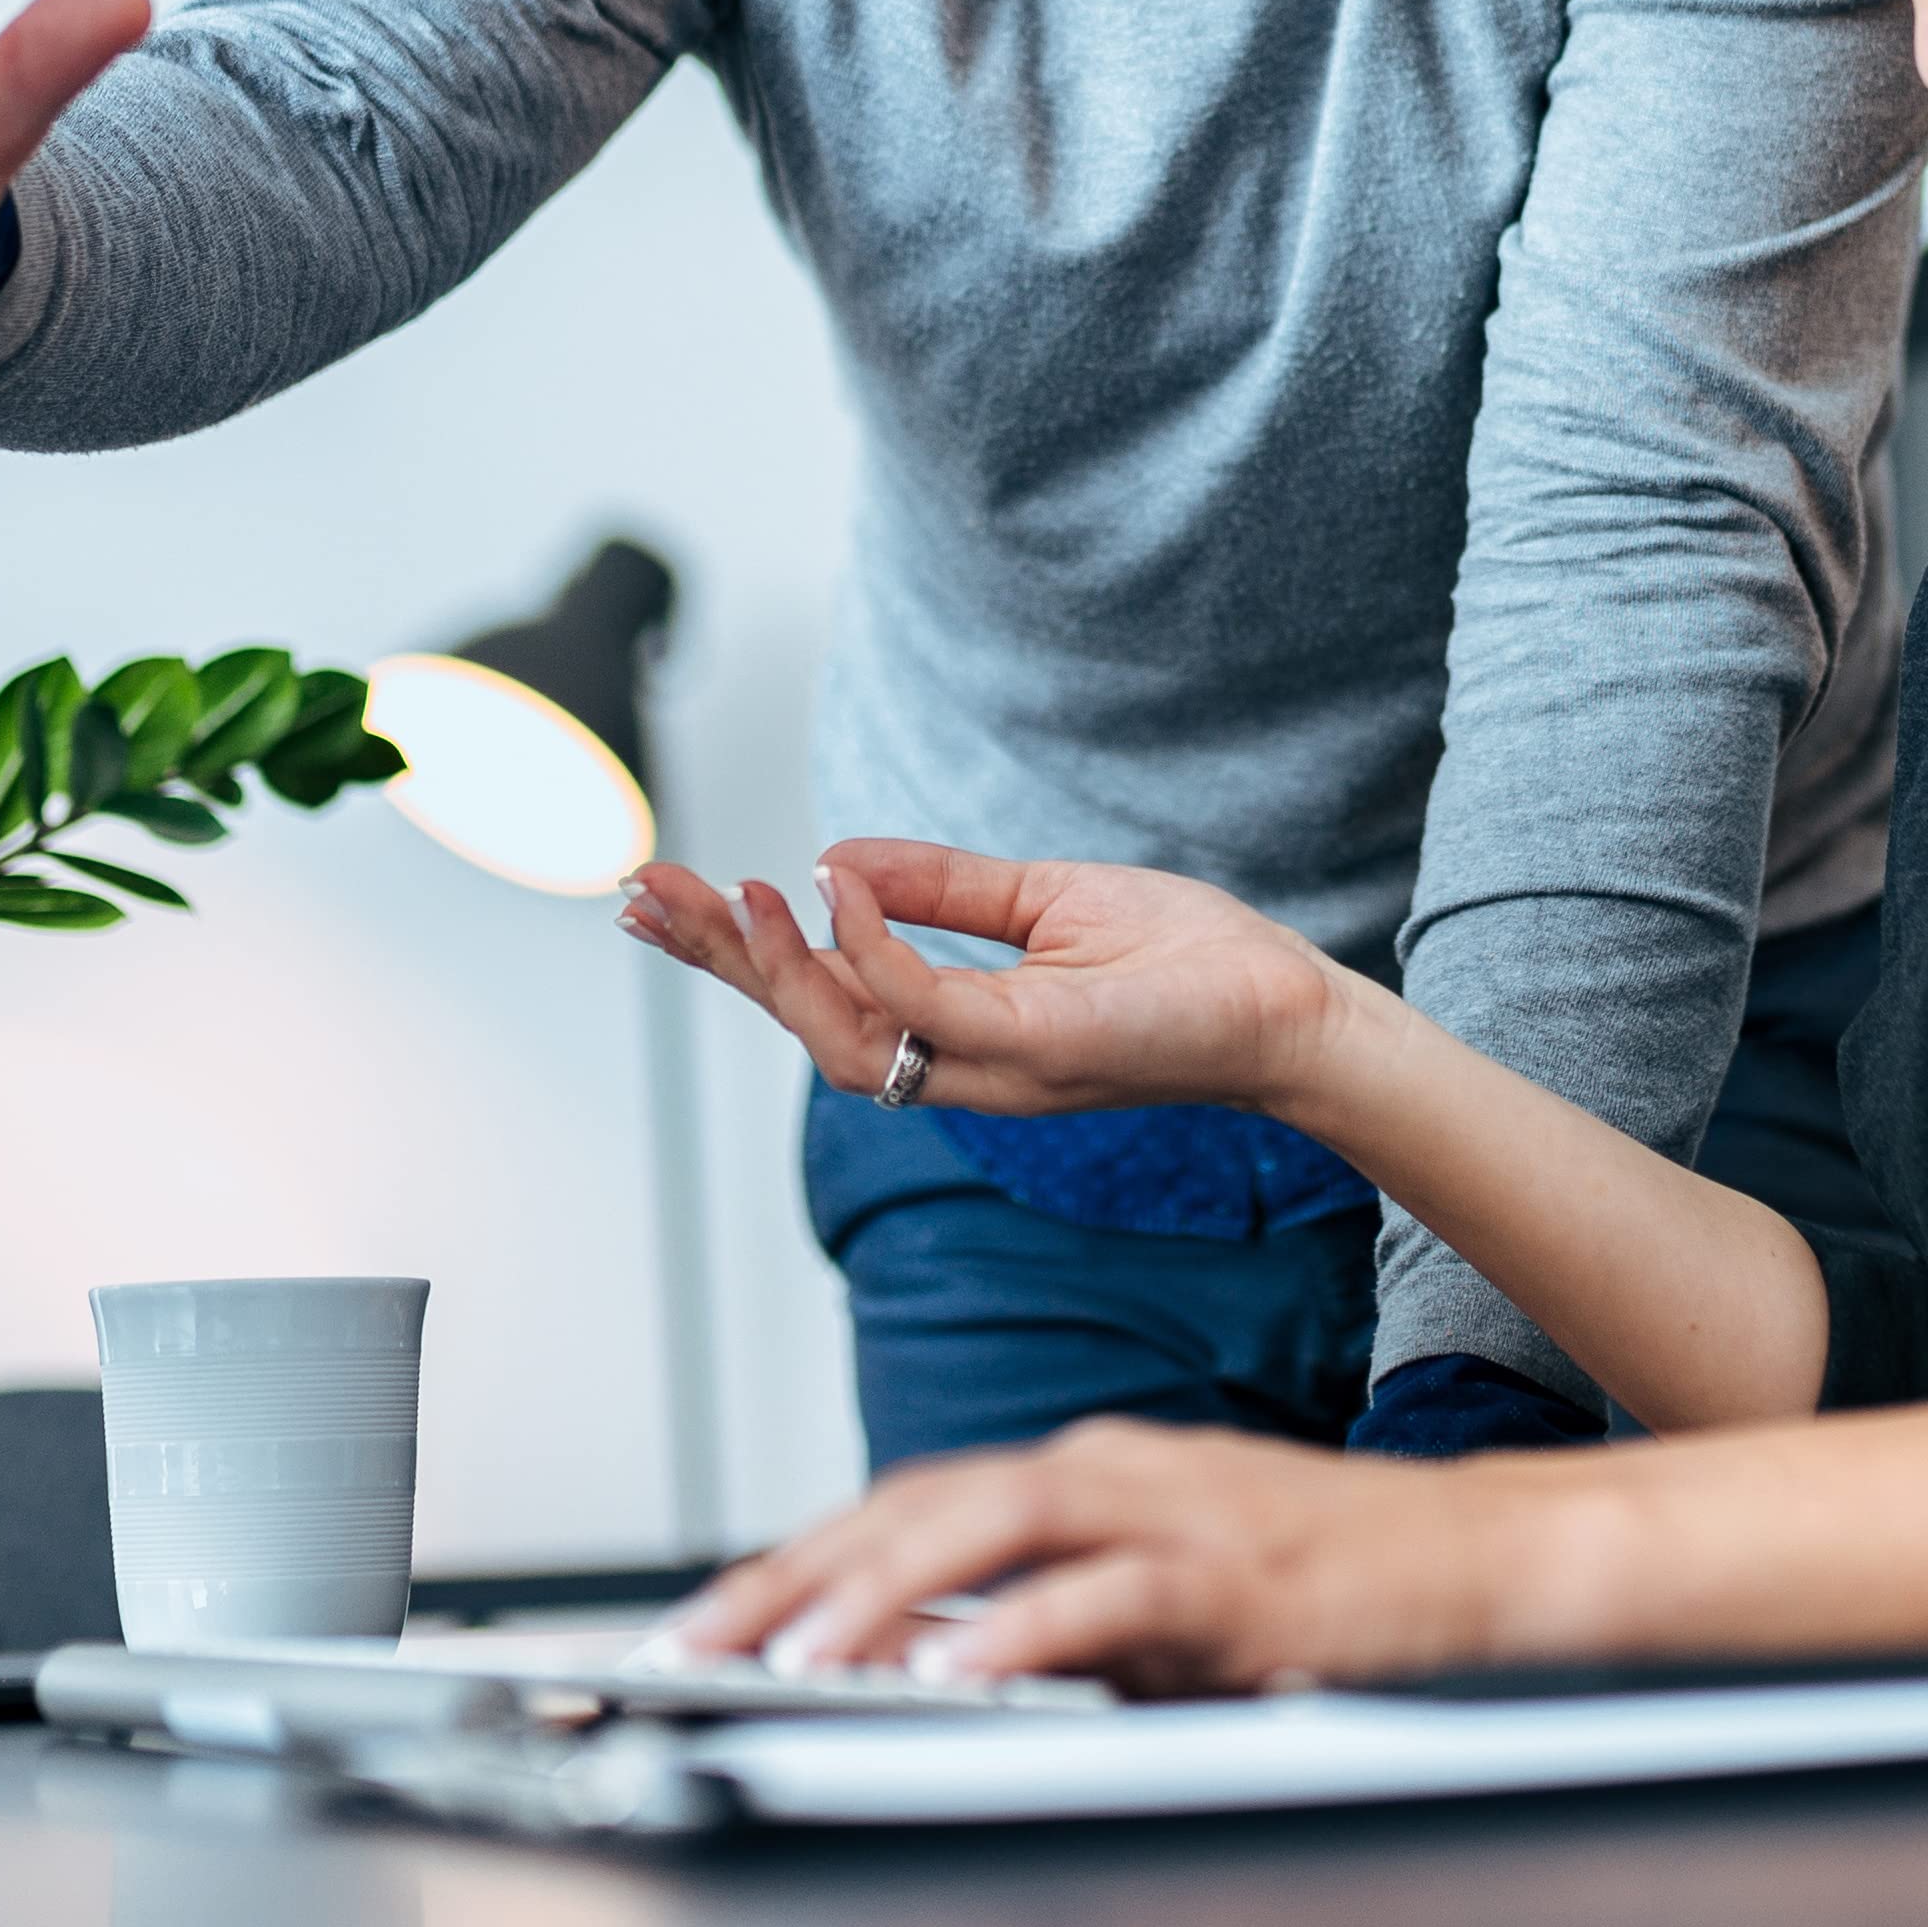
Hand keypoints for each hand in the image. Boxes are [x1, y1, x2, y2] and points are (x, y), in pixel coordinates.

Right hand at [616, 838, 1361, 1121]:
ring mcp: (993, 1068)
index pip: (821, 998)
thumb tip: (837, 858)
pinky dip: (868, 951)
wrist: (1287, 1004)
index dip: (738, 954)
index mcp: (955, 1030)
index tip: (665, 897)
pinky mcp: (1038, 1050)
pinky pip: (925, 1010)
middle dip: (720, 964)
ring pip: (846, 1038)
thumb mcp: (1046, 899)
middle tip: (640, 898)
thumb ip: (943, 889)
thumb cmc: (1183, 956)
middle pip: (806, 1026)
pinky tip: (829, 892)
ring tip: (723, 897)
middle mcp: (959, 1065)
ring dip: (774, 968)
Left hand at [664, 1420, 1564, 1694]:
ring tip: (798, 1659)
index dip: (800, 1561)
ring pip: (996, 1527)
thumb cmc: (1318, 1585)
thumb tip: (923, 1668)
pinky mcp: (1235, 1575)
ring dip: (886, 1595)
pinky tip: (960, 1680)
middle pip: (921, 1503)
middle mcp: (1115, 1469)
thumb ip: (1048, 1618)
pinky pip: (1108, 1598)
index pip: (911, 1504)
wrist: (1479, 1562)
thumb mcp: (1157, 1602)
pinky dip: (1026, 1634)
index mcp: (1088, 1471)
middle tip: (697, 1640)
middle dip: (797, 1574)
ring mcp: (1175, 1512)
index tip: (706, 1623)